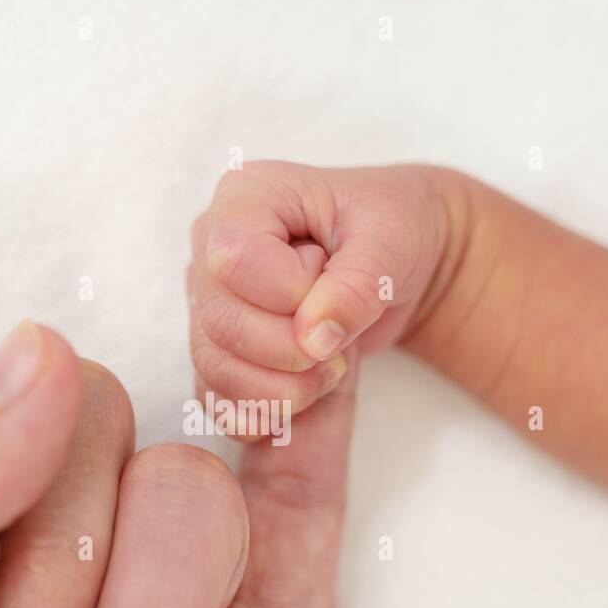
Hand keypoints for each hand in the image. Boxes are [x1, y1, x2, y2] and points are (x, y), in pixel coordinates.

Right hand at [188, 160, 449, 421]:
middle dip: (288, 351)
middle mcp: (211, 247)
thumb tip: (313, 340)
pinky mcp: (219, 345)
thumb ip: (357, 286)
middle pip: (219, 321)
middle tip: (339, 346)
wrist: (398, 260)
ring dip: (281, 388)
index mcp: (245, 197)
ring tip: (331, 367)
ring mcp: (209, 299)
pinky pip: (216, 395)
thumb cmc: (394, 229)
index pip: (235, 260)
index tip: (332, 285)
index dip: (288, 295)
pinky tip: (307, 395)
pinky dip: (264, 410)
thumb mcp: (391, 243)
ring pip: (212, 366)